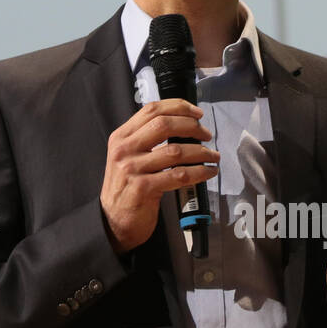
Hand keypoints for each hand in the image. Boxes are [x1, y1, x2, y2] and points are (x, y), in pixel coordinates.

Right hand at [99, 100, 218, 253]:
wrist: (113, 221)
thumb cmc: (126, 187)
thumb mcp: (127, 156)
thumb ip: (145, 139)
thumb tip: (182, 123)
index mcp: (121, 136)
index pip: (151, 110)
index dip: (178, 107)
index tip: (197, 113)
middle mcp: (124, 149)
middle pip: (163, 125)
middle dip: (191, 127)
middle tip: (206, 134)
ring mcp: (132, 168)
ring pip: (175, 151)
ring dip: (201, 152)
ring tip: (213, 155)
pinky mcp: (143, 188)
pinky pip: (178, 175)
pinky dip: (199, 172)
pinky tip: (208, 172)